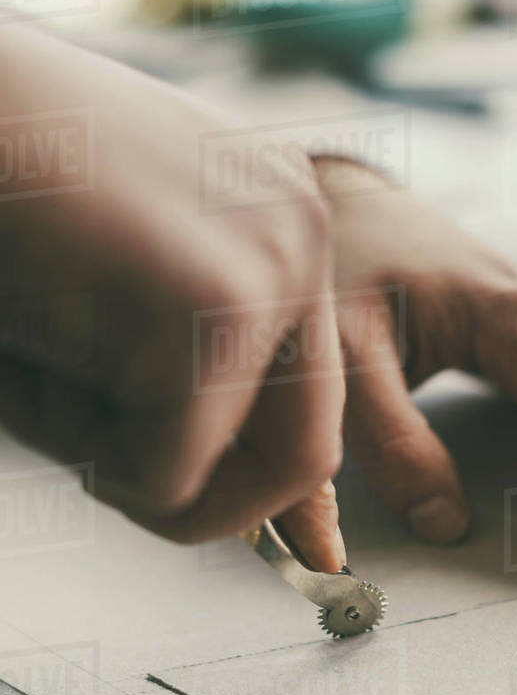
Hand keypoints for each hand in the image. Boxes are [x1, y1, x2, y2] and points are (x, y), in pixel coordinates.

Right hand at [0, 22, 344, 568]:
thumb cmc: (0, 192)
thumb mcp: (119, 276)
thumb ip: (184, 361)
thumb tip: (210, 491)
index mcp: (279, 219)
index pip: (306, 400)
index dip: (231, 469)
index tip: (161, 478)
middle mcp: (301, 233)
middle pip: (308, 453)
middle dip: (206, 502)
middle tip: (106, 474)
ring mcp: (275, 267)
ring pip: (235, 476)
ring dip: (116, 461)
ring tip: (39, 354)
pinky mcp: (222, 307)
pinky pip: (166, 475)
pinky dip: (73, 447)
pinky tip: (25, 340)